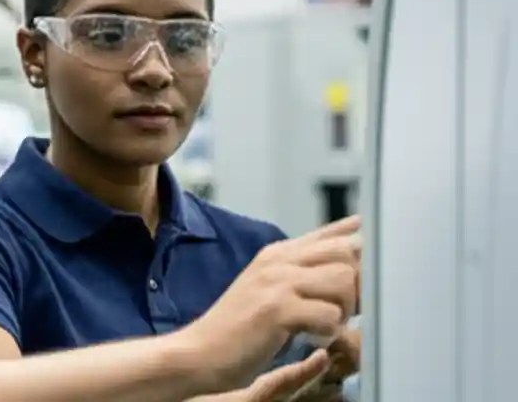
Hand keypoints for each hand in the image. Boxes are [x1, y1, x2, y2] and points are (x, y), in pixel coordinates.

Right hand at [180, 216, 361, 391]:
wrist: (201, 352)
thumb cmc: (239, 327)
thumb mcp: (268, 289)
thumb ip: (302, 274)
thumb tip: (344, 263)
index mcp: (278, 253)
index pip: (332, 232)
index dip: (362, 238)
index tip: (383, 249)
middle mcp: (278, 260)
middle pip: (347, 251)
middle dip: (359, 283)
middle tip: (348, 309)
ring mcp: (276, 282)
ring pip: (343, 280)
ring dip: (345, 309)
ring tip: (326, 326)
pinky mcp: (276, 309)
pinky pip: (328, 314)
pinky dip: (329, 332)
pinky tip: (312, 339)